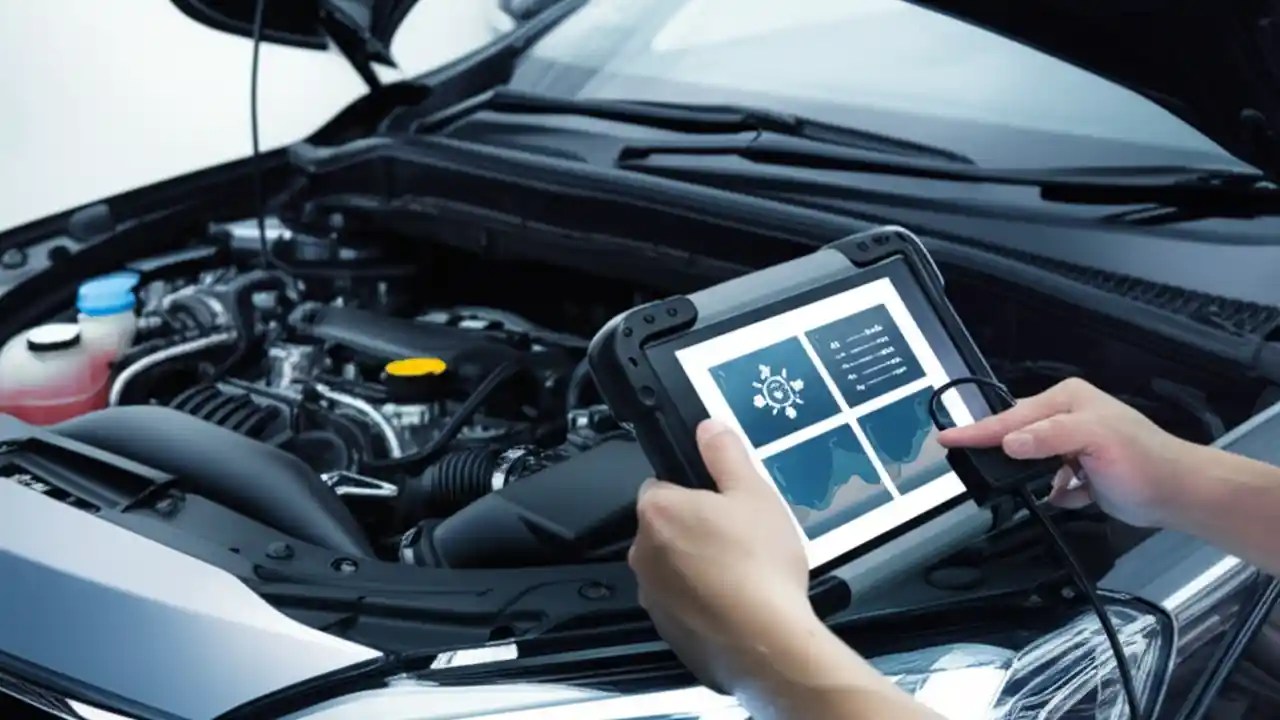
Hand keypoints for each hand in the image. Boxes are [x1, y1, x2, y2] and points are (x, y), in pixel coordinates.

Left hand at [628, 418, 814, 692]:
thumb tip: (707, 427)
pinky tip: (738, 607)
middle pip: (666, 529)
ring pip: (674, 569)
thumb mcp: (753, 494)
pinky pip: (683, 606)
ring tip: (744, 575)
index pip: (661, 486)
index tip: (723, 504)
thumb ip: (725, 455)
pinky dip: (704, 604)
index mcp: (657, 511)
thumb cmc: (759, 562)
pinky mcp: (667, 633)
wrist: (767, 643)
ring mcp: (652, 598)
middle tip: (741, 537)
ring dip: (698, 568)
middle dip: (696, 530)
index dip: (694, 492)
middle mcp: (642, 554)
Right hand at [937, 377, 1199, 526]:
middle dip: (996, 450)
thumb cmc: (1144, 461)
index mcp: (1066, 399)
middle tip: (964, 462)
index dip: (977, 430)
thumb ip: (1049, 437)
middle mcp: (1066, 417)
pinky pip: (1048, 482)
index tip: (946, 438)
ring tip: (1012, 485)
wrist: (1179, 494)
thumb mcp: (1095, 439)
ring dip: (1026, 475)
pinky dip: (1052, 492)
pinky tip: (1063, 497)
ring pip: (1029, 460)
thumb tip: (1008, 443)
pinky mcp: (1078, 472)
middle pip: (1016, 434)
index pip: (1012, 416)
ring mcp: (1071, 446)